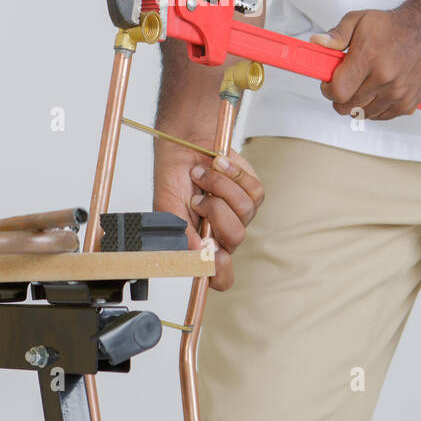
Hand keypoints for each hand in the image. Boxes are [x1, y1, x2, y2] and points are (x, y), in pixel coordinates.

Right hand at [153, 143, 264, 290]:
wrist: (185, 144)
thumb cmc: (173, 177)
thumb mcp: (167, 206)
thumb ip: (179, 232)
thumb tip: (197, 253)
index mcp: (201, 245)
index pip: (219, 277)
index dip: (220, 271)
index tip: (212, 253)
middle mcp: (222, 233)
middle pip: (235, 238)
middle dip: (214, 211)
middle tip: (196, 198)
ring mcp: (240, 214)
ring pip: (245, 211)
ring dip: (219, 187)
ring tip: (202, 176)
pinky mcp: (252, 192)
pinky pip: (254, 190)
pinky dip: (233, 174)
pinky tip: (217, 165)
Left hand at [309, 5, 420, 119]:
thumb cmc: (391, 27)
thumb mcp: (359, 20)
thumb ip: (336, 35)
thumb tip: (317, 42)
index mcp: (369, 58)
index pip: (338, 91)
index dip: (328, 89)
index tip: (328, 82)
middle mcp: (385, 79)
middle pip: (347, 107)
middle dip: (339, 97)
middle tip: (344, 83)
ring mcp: (398, 94)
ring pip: (363, 114)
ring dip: (357, 103)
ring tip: (362, 84)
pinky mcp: (408, 104)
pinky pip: (380, 116)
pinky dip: (374, 108)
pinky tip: (376, 91)